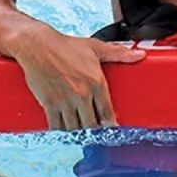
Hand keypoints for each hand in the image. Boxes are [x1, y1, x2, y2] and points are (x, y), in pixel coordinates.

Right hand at [13, 30, 144, 129]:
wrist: (37, 45)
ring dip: (79, 132)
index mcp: (96, 82)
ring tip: (82, 132)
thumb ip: (119, 53)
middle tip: (95, 131)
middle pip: (92, 125)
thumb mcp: (95, 48)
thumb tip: (139, 55)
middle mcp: (82, 94)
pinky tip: (65, 129)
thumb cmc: (66, 46)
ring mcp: (64, 101)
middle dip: (94, 130)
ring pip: (75, 128)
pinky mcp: (49, 104)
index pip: (107, 113)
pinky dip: (61, 130)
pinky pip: (57, 126)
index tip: (111, 129)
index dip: (110, 124)